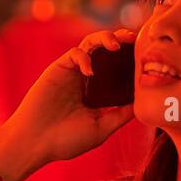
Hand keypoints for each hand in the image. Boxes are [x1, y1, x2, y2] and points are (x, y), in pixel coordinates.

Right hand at [8, 28, 136, 165]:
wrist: (35, 143)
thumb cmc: (65, 141)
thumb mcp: (101, 129)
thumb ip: (120, 115)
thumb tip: (141, 104)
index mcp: (97, 92)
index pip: (117, 67)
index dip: (130, 58)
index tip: (145, 56)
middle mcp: (85, 79)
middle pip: (105, 50)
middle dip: (120, 39)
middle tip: (133, 37)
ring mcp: (71, 73)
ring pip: (90, 44)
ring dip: (105, 38)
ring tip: (116, 44)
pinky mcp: (58, 69)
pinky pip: (74, 53)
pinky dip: (84, 57)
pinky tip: (89, 71)